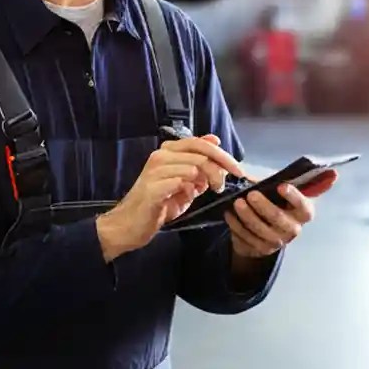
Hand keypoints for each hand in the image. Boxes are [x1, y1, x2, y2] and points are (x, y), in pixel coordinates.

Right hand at [97, 134, 244, 261]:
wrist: (130, 225)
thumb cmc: (159, 205)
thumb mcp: (185, 183)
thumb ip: (200, 165)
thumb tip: (215, 142)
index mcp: (168, 151)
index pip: (200, 143)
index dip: (222, 154)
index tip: (237, 168)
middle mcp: (160, 156)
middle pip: (200, 152)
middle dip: (221, 166)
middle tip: (229, 181)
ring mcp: (155, 171)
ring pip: (193, 166)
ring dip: (208, 180)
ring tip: (210, 191)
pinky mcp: (153, 188)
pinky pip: (180, 182)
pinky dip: (189, 190)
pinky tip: (189, 197)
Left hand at [226, 170, 337, 258]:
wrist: (266, 230)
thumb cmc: (274, 203)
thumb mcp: (276, 192)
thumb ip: (269, 184)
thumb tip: (248, 175)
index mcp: (303, 212)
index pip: (303, 206)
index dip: (294, 196)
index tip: (281, 186)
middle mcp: (294, 229)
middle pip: (278, 218)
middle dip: (263, 206)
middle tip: (251, 195)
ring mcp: (277, 242)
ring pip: (260, 230)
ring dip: (247, 216)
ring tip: (237, 203)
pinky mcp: (262, 250)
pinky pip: (247, 238)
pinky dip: (237, 226)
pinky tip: (229, 215)